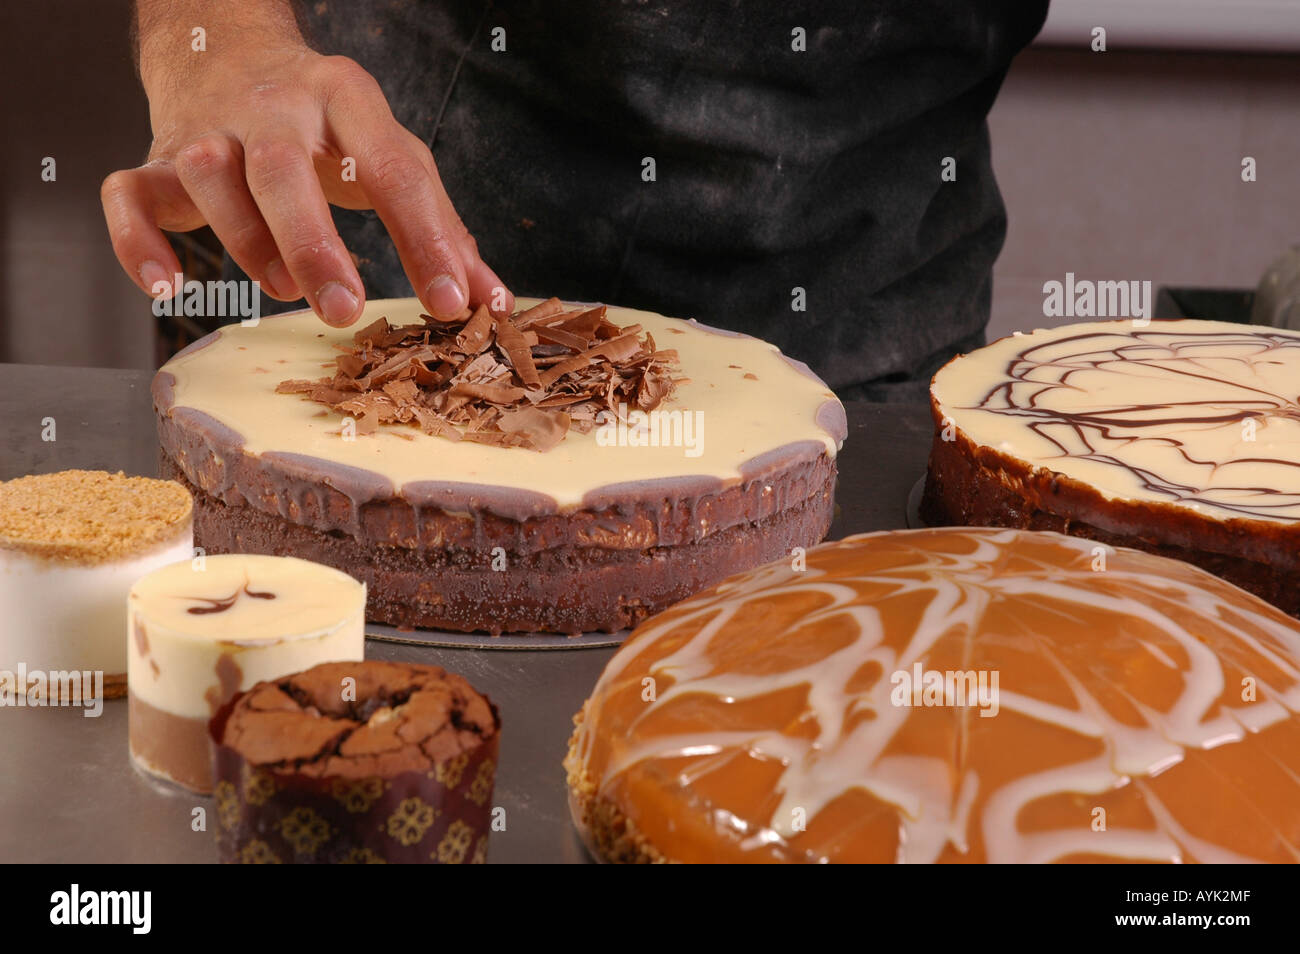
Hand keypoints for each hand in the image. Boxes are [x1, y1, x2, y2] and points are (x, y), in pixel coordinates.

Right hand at [102, 20, 510, 325]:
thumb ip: (442, 228)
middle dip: (313, 243)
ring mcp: (207, 129)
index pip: (393, 169)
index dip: (426, 241)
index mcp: (347, 98)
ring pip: (207, 176)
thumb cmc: (327, 125)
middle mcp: (272, 107)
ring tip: (280, 287)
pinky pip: (125, 196)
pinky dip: (137, 244)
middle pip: (284, 169)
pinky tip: (167, 287)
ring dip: (243, 240)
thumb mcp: (390, 154)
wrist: (227, 48)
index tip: (450, 304)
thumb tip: (491, 302)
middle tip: (346, 310)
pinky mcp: (155, 157)